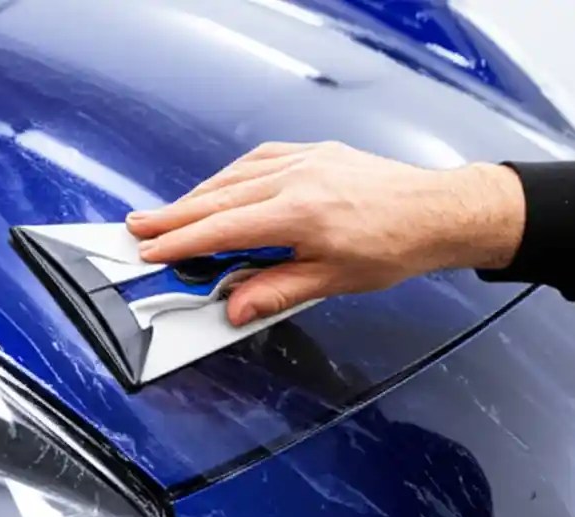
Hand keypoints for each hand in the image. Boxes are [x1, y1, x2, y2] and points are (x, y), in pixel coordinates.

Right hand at [126, 141, 525, 325]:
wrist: (436, 212)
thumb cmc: (394, 247)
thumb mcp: (333, 281)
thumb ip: (276, 290)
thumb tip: (235, 306)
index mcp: (298, 213)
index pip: (222, 228)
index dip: (181, 241)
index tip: (152, 249)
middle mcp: (296, 178)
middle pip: (218, 197)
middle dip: (173, 215)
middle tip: (138, 226)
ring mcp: (305, 160)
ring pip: (234, 176)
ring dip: (198, 195)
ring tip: (170, 214)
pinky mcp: (315, 152)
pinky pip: (259, 160)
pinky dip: (231, 176)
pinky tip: (219, 188)